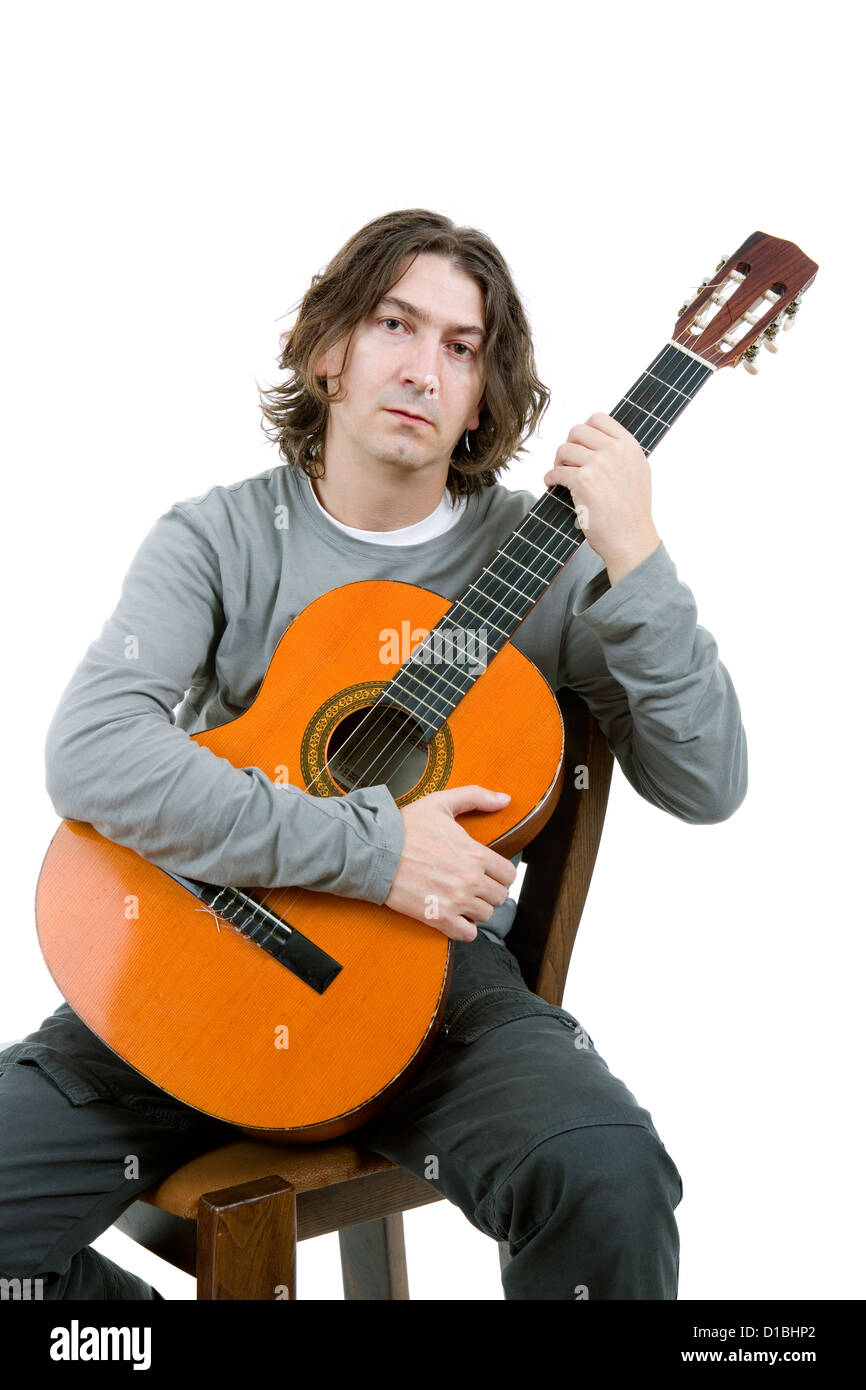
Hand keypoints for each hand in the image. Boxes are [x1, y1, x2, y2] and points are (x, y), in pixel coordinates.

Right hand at [384, 785, 517, 940]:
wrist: (375, 851)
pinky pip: (467, 934)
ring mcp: (455, 901)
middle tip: (471, 885)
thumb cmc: (406, 826)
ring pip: (485, 915)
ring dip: (475, 909)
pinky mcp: (437, 917)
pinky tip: (454, 916)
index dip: (499, 873)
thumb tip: (505, 799)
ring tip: (460, 899)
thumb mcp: (441, 803)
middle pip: (499, 897)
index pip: (509, 875)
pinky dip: (464, 928)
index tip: (487, 872)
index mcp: (476, 854)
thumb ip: (477, 797)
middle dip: (488, 891)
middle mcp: (470, 880)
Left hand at [543, 412, 660, 583]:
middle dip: (569, 446)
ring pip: (564, 449)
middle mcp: (615, 451)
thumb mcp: (638, 472)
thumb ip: (622, 453)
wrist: (631, 539)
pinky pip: (556, 471)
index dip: (584, 431)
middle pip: (577, 431)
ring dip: (558, 463)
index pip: (598, 418)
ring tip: (561, 476)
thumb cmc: (632, 512)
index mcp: (629, 446)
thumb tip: (599, 439)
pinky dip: (550, 478)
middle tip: (568, 462)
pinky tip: (552, 483)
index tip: (580, 446)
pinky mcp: (583, 481)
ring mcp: (599, 464)